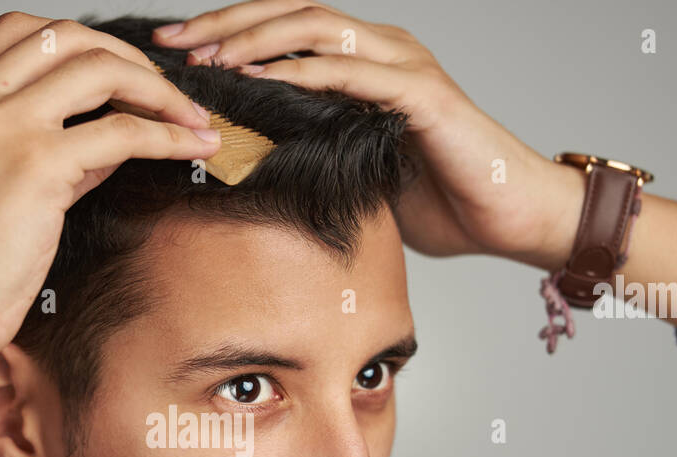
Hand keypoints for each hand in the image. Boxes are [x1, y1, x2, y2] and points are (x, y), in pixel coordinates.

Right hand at [0, 11, 219, 375]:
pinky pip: (123, 131)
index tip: (121, 71)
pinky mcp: (35, 164)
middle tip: (164, 92)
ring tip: (191, 118)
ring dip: (159, 89)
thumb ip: (45, 149)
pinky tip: (194, 147)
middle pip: (65, 37)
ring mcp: (1, 125)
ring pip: (100, 68)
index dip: (83, 44)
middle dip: (128, 57)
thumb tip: (112, 131)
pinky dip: (169, 136)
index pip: (22, 33)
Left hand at [151, 0, 583, 269]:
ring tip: (206, 56)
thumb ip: (315, 148)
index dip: (228, 33)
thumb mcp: (357, 170)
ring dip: (256, 37)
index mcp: (365, 63)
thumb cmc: (440, 199)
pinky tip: (262, 75)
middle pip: (291, 14)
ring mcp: (405, 65)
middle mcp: (383, 50)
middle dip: (224, 24)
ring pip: (318, 28)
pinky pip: (354, 71)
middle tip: (169, 43)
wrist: (508, 216)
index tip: (173, 53)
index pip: (286, 31)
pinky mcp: (422, 94)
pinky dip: (305, 70)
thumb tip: (256, 159)